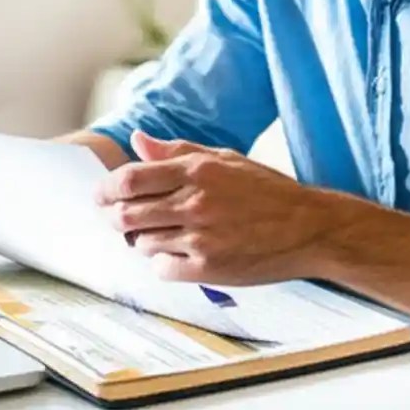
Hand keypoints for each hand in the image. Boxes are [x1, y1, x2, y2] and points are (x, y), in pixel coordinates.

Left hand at [94, 130, 327, 283]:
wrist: (308, 227)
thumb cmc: (267, 191)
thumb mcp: (225, 159)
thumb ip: (177, 151)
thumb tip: (137, 140)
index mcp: (196, 171)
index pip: (130, 179)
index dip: (106, 189)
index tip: (101, 195)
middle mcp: (195, 203)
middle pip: (127, 214)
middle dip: (114, 217)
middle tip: (117, 219)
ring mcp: (200, 237)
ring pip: (142, 243)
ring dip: (140, 240)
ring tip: (156, 235)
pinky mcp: (208, 268)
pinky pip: (163, 268)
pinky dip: (162, 263)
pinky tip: (176, 254)